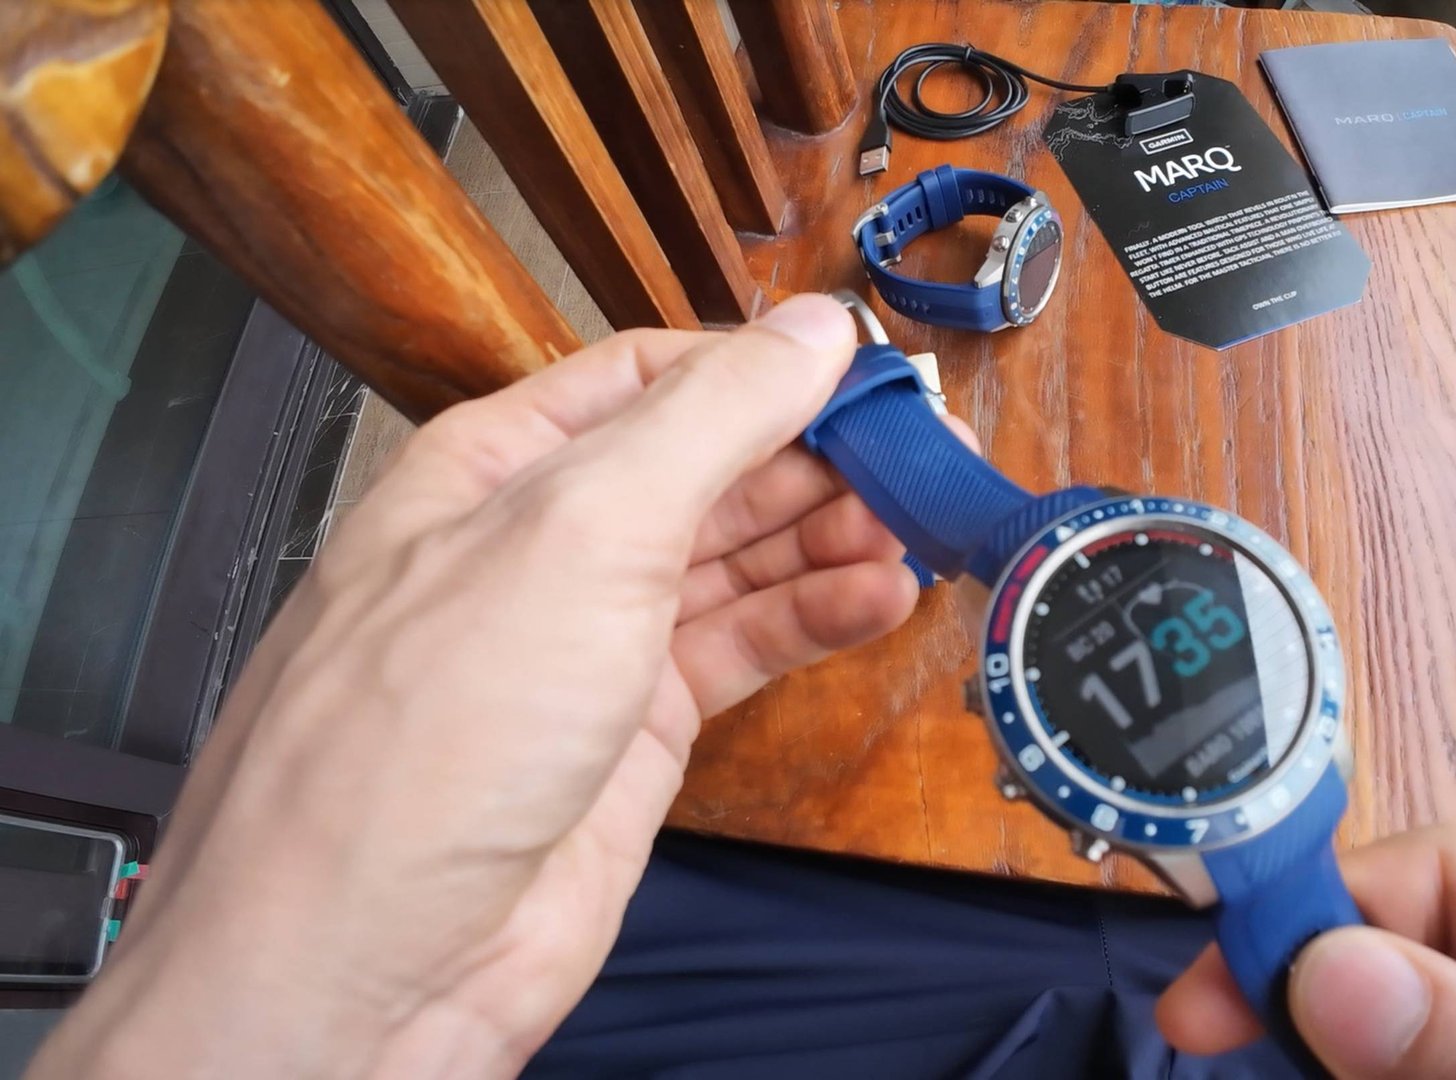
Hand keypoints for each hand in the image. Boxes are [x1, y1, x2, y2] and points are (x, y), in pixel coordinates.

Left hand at [31, 295, 920, 1078]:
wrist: (376, 957)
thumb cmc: (423, 739)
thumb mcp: (585, 529)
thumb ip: (711, 419)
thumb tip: (812, 331)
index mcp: (501, 464)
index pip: (656, 377)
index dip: (766, 370)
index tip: (872, 374)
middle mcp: (543, 545)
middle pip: (708, 467)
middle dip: (815, 459)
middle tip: (918, 462)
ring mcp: (589, 642)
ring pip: (735, 560)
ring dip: (827, 540)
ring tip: (911, 533)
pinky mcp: (633, 732)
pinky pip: (742, 647)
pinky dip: (813, 619)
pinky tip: (874, 601)